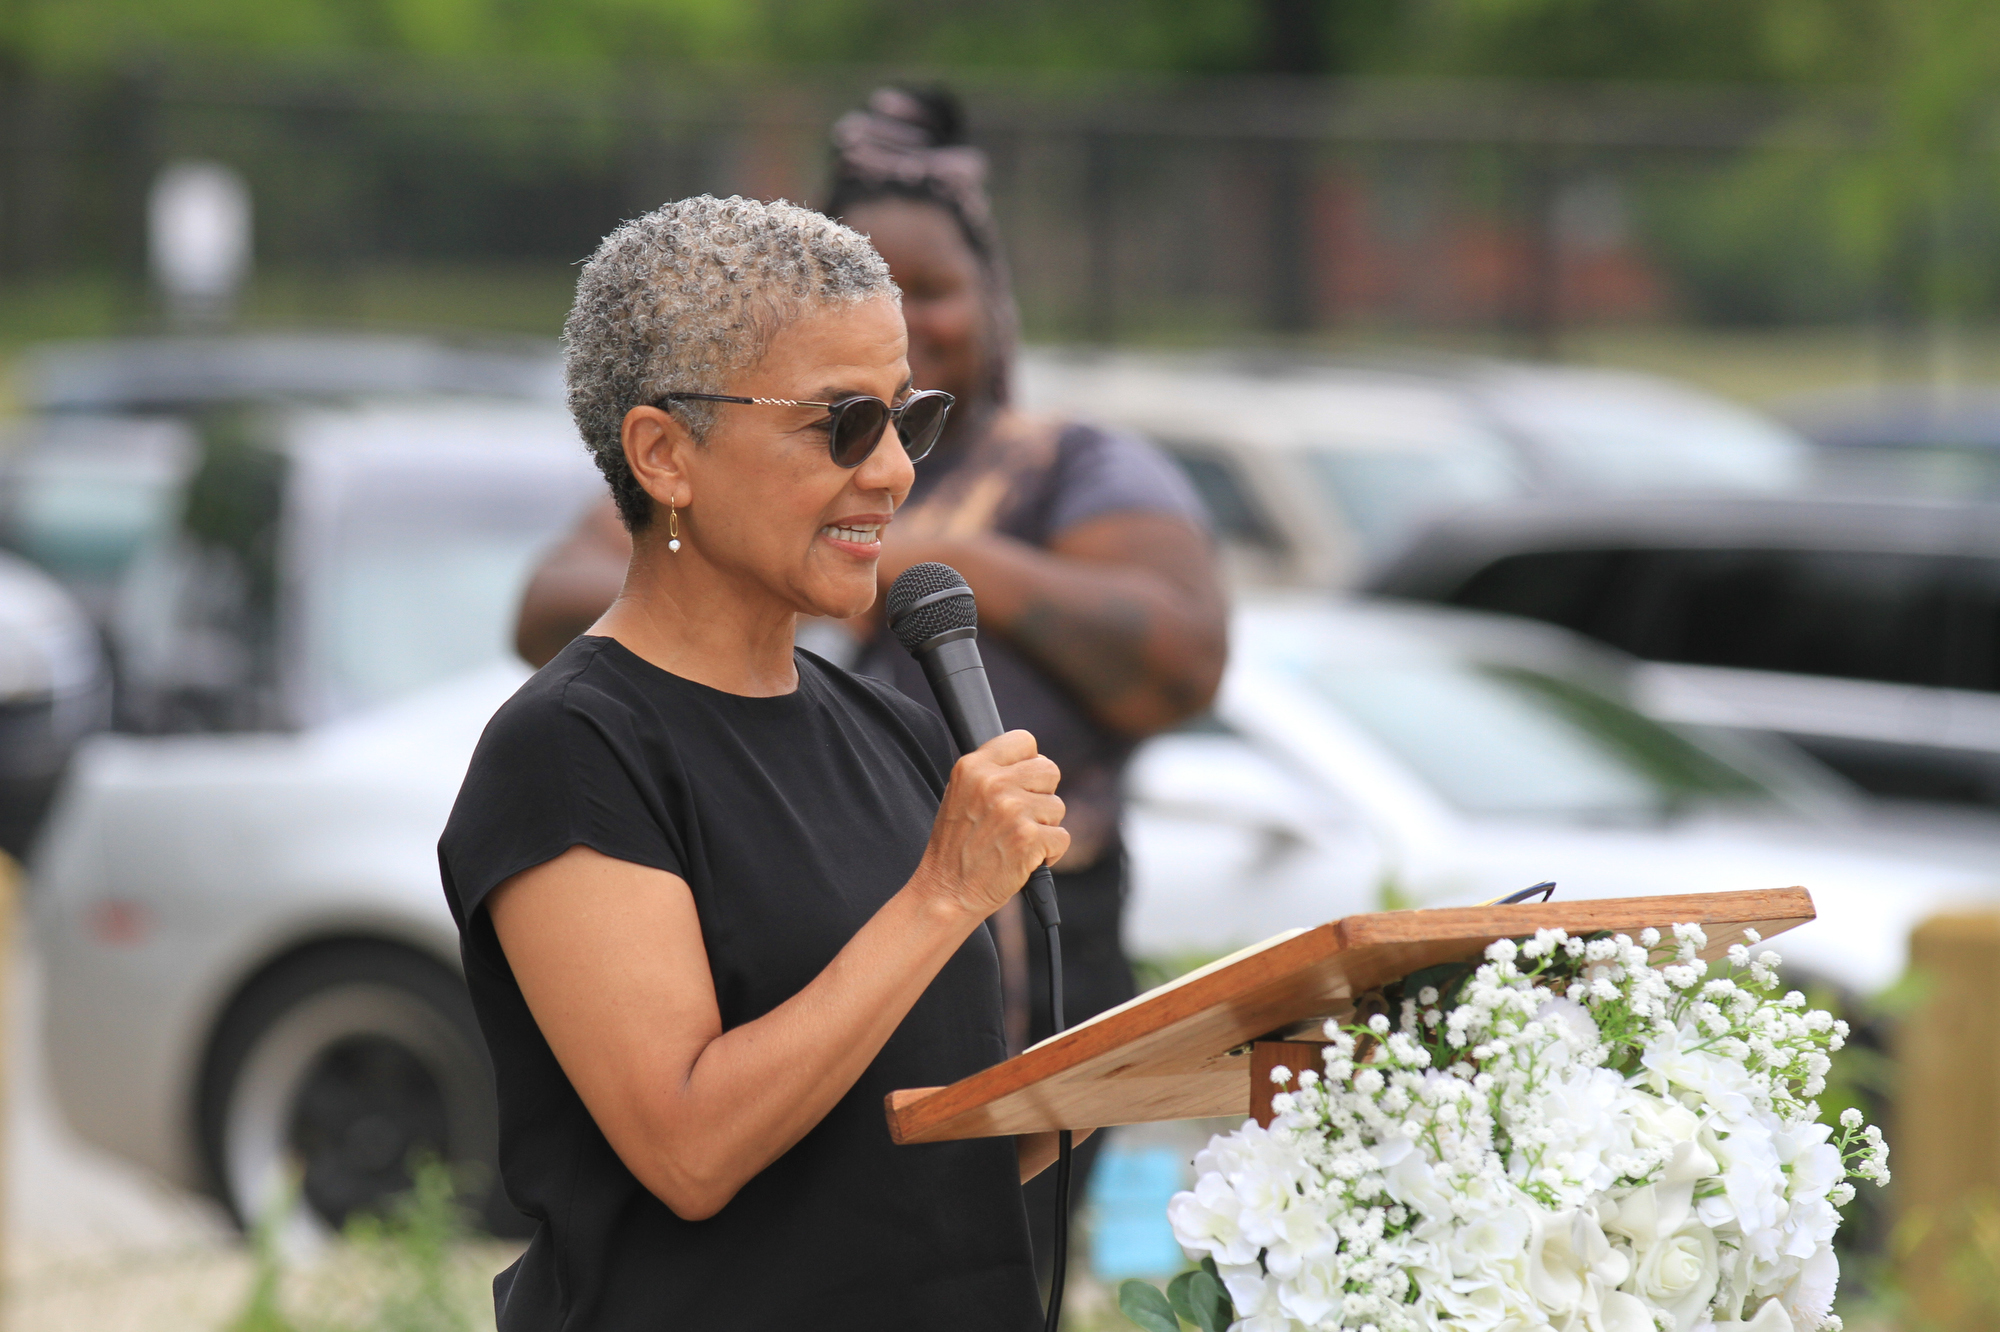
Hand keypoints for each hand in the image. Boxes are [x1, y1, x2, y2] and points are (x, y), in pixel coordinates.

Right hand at [915, 730, 1067, 919]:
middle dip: (1041, 795)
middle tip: (1019, 818)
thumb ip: (993, 773)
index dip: (1029, 763)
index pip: (1024, 740)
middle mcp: (992, 782)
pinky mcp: (1029, 838)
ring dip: (1044, 827)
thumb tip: (1033, 762)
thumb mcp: (961, 795)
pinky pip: (1062, 837)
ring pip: (1057, 806)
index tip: (1021, 784)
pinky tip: (1024, 859)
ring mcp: (1012, 809)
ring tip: (1014, 842)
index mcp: (973, 766)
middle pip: (1049, 770)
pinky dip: (1049, 853)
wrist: (946, 892)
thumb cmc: (956, 848)